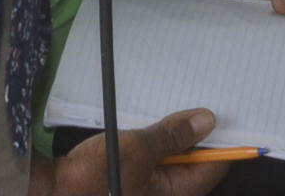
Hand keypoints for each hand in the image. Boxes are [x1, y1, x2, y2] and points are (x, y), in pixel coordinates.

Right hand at [37, 109, 234, 195]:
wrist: (55, 188)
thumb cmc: (97, 174)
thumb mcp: (138, 148)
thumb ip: (174, 135)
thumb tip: (209, 121)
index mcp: (175, 194)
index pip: (214, 166)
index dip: (224, 139)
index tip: (229, 110)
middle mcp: (166, 193)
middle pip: (196, 161)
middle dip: (198, 132)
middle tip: (201, 99)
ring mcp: (149, 187)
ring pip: (175, 157)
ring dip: (175, 134)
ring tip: (176, 104)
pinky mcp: (134, 179)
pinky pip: (156, 158)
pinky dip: (158, 140)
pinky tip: (152, 119)